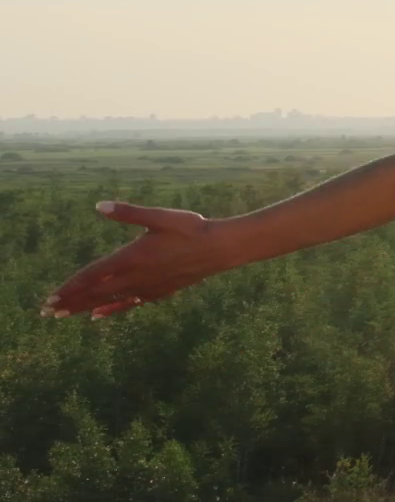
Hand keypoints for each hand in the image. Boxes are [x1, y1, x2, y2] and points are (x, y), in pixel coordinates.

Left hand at [39, 201, 232, 320]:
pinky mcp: (158, 291)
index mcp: (131, 257)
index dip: (70, 288)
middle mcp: (135, 276)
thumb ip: (128, 213)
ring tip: (65, 315)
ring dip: (85, 308)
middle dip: (70, 302)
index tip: (50, 299)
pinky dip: (111, 310)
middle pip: (96, 293)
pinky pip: (128, 304)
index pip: (92, 276)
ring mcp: (146, 286)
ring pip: (109, 301)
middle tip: (48, 312)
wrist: (219, 248)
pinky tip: (98, 316)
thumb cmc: (191, 229)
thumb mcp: (159, 217)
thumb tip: (100, 206)